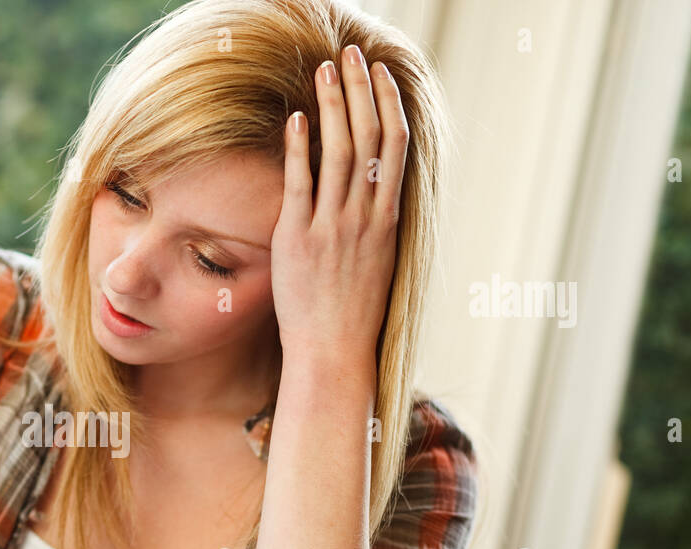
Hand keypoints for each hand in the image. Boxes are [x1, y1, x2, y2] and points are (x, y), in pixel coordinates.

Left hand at [272, 44, 408, 360]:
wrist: (333, 351)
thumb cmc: (352, 312)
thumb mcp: (376, 261)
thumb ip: (374, 222)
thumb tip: (372, 193)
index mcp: (387, 218)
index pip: (393, 147)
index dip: (386, 104)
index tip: (378, 74)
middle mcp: (364, 217)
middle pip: (367, 138)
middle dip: (359, 90)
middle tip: (349, 54)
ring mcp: (333, 226)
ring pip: (338, 152)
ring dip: (332, 106)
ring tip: (324, 70)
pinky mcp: (299, 239)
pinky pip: (300, 184)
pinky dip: (299, 148)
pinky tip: (297, 118)